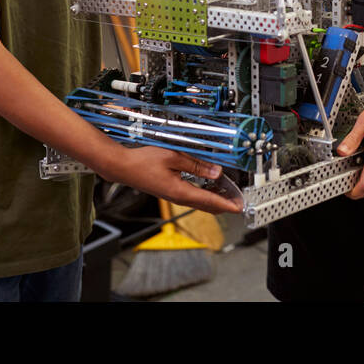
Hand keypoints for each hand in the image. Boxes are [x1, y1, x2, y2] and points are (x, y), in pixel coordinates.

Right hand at [98, 146, 239, 213]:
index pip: (210, 201)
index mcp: (180, 192)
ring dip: (215, 199)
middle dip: (225, 204)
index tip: (239, 207)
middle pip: (207, 205)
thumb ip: (196, 165)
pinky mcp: (170, 192)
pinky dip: (204, 194)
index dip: (227, 204)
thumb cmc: (144, 162)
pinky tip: (210, 187)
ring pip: (200, 202)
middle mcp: (178, 197)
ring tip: (229, 193)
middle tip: (239, 200)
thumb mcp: (174, 157)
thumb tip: (216, 171)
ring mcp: (174, 196)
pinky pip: (192, 196)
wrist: (123, 168)